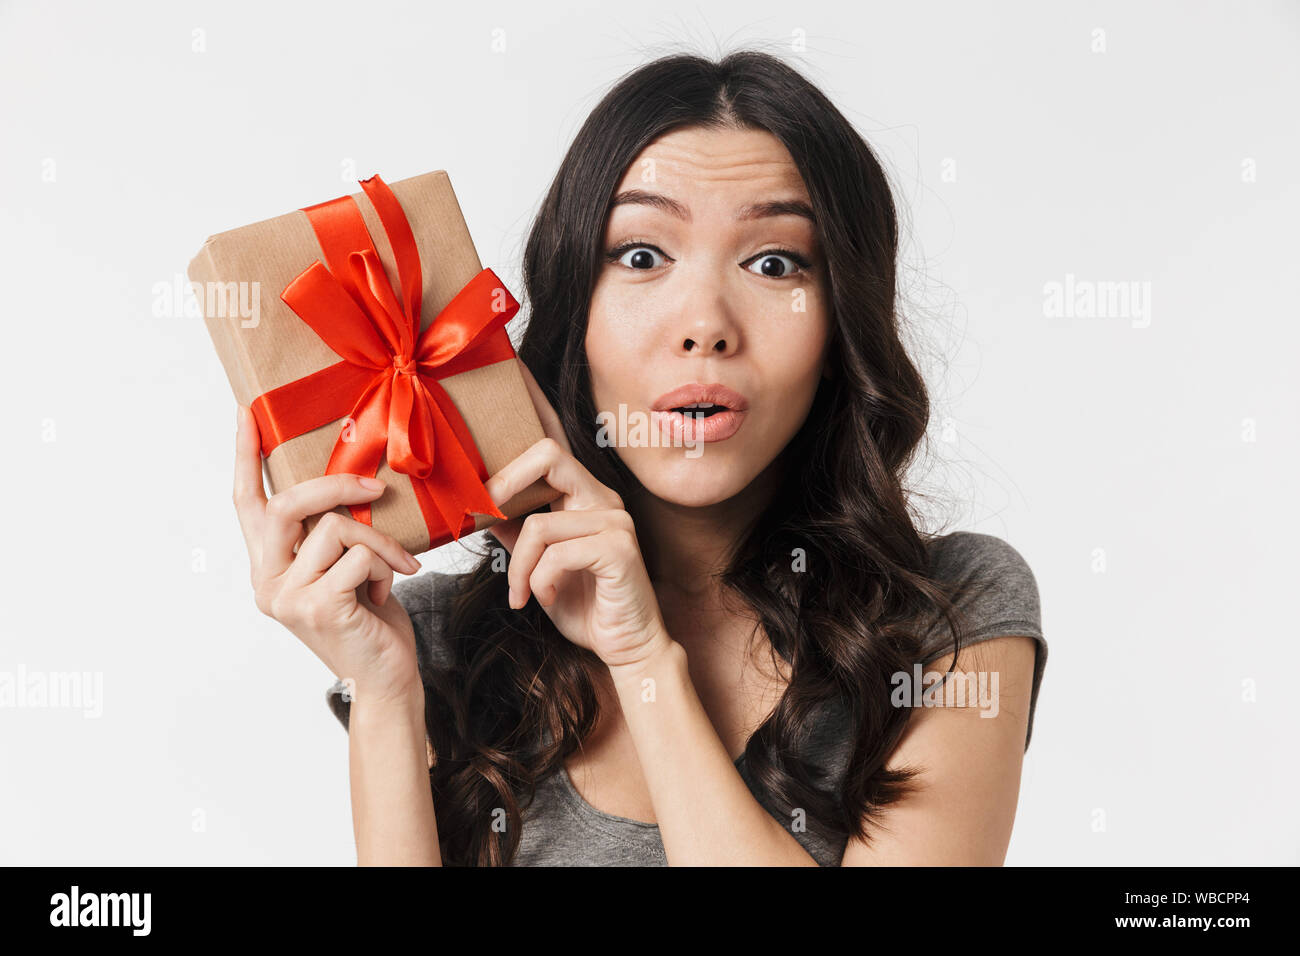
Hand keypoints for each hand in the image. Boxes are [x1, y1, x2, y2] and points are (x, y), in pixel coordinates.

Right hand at [233, 404, 424, 706]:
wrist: (385, 676)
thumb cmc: (370, 618)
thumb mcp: (343, 568)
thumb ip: (329, 536)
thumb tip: (350, 484)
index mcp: (268, 567)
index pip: (248, 503)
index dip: (247, 457)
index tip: (246, 413)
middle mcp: (266, 582)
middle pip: (288, 505)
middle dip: (336, 486)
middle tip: (375, 487)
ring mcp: (287, 597)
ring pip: (335, 528)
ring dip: (377, 542)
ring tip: (391, 569)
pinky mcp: (318, 607)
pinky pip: (359, 556)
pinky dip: (385, 566)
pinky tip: (384, 592)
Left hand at [484, 365, 674, 669]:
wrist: (626, 648)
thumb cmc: (583, 606)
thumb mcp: (535, 567)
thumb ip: (513, 534)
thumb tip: (477, 512)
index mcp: (581, 495)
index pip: (552, 440)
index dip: (534, 401)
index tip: (511, 367)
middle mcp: (601, 497)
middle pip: (547, 454)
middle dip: (503, 485)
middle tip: (478, 517)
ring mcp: (614, 519)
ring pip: (538, 523)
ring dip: (518, 566)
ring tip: (519, 595)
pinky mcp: (619, 548)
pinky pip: (555, 552)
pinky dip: (538, 581)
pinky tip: (543, 601)